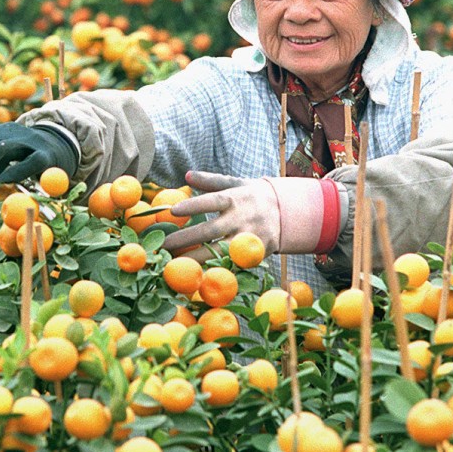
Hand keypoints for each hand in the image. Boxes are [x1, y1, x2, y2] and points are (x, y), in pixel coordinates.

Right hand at [0, 122, 77, 192]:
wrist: (49, 143)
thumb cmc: (46, 169)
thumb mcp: (47, 182)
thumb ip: (37, 193)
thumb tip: (22, 210)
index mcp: (47, 156)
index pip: (37, 160)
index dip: (19, 171)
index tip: (3, 182)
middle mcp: (31, 139)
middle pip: (4, 148)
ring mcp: (15, 130)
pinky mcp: (2, 127)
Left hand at [161, 171, 330, 257]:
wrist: (290, 212)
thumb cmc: (254, 196)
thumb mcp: (238, 183)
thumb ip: (212, 180)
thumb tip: (187, 175)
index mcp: (236, 198)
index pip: (212, 200)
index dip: (193, 206)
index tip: (173, 211)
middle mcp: (242, 218)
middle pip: (211, 230)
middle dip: (186, 239)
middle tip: (163, 246)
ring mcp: (249, 238)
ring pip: (220, 251)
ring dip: (197, 259)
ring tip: (174, 263)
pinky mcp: (255, 254)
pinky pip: (233, 264)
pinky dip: (215, 270)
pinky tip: (197, 275)